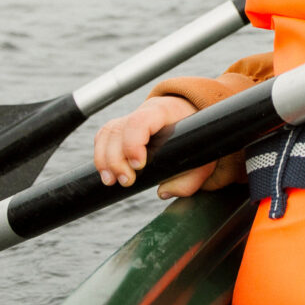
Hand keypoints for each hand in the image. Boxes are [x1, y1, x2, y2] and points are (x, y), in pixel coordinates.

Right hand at [92, 95, 234, 198]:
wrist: (191, 114)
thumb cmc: (199, 136)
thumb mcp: (204, 156)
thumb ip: (190, 178)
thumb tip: (164, 192)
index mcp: (166, 112)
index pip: (141, 120)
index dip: (134, 141)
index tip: (139, 165)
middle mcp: (144, 111)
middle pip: (119, 129)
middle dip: (117, 158)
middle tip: (127, 181)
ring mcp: (131, 118)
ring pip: (108, 133)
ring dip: (104, 159)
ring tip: (111, 182)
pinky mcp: (122, 128)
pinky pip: (103, 137)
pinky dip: (100, 156)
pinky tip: (106, 174)